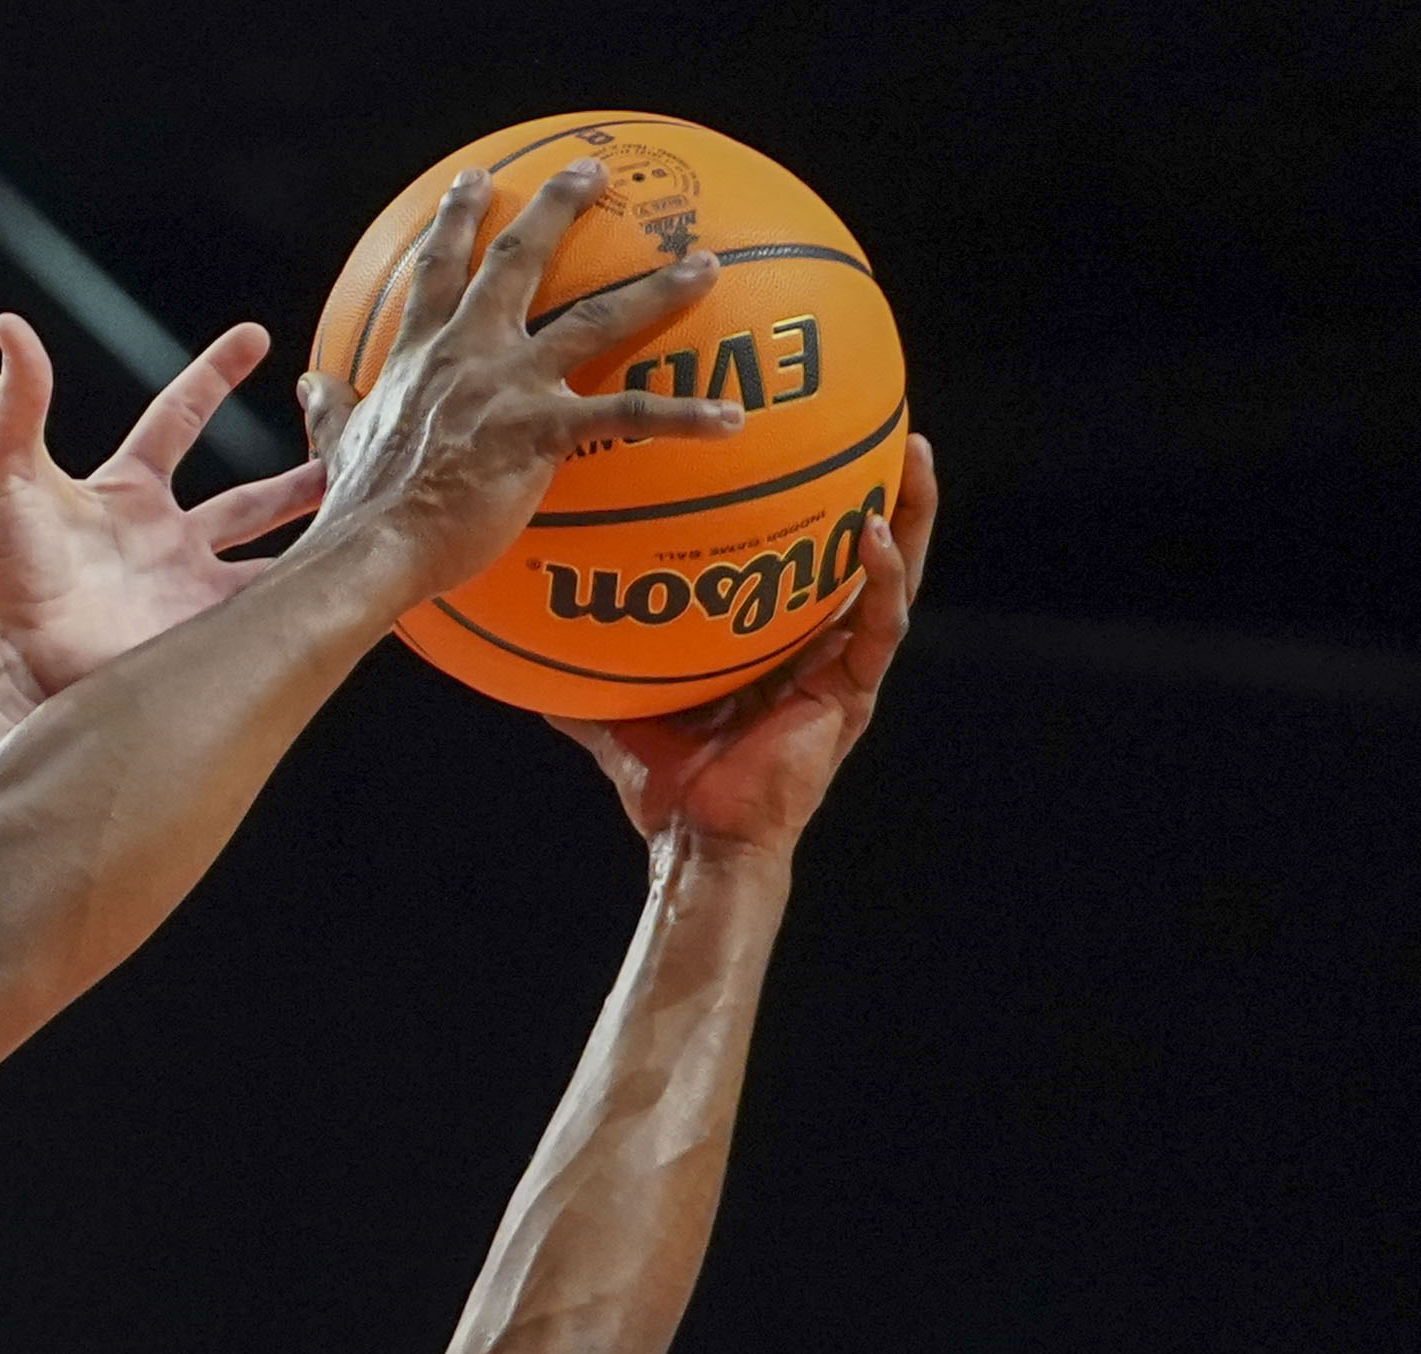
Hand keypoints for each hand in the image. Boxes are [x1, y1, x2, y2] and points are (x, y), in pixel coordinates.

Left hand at [0, 315, 328, 698]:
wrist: (5, 666)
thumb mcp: (3, 474)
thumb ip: (19, 400)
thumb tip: (11, 326)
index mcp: (124, 493)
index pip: (178, 419)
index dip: (215, 376)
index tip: (255, 338)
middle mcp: (163, 542)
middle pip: (247, 501)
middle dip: (296, 480)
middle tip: (345, 450)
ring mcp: (186, 592)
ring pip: (272, 561)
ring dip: (317, 540)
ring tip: (367, 517)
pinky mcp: (201, 638)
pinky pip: (267, 616)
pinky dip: (304, 601)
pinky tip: (350, 580)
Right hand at [298, 160, 746, 602]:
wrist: (371, 550)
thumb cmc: (357, 508)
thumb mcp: (335, 445)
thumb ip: (332, 410)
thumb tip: (309, 383)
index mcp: (419, 356)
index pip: (437, 271)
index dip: (455, 221)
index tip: (473, 183)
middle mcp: (468, 354)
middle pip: (517, 263)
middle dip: (555, 208)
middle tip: (590, 172)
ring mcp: (509, 388)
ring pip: (595, 320)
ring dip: (657, 289)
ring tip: (705, 266)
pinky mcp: (542, 433)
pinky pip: (627, 418)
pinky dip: (683, 417)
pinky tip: (730, 419)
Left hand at [560, 442, 937, 860]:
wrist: (698, 841)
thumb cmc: (667, 788)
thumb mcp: (619, 716)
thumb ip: (585, 675)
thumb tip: (529, 644)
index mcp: (777, 646)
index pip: (802, 563)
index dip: (812, 510)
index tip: (805, 450)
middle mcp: (818, 648)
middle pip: (860, 552)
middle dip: (879, 489)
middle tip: (885, 424)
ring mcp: (842, 668)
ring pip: (892, 575)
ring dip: (910, 513)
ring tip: (912, 455)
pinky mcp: (854, 691)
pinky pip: (880, 623)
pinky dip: (881, 576)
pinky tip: (874, 531)